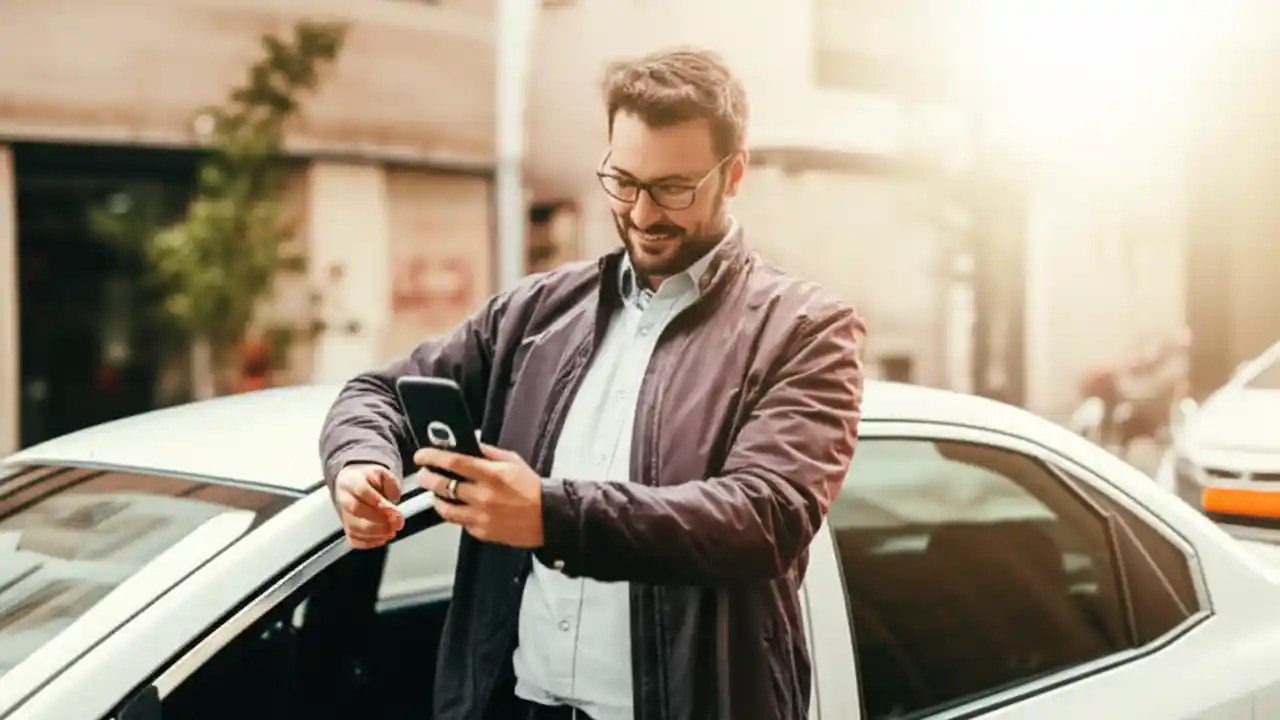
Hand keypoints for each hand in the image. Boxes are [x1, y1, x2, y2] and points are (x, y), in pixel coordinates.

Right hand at [333, 463, 404, 548]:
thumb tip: (393, 499)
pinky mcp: (345, 528)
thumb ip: (391, 484)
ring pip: (354, 527)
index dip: (380, 504)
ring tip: (391, 532)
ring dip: (375, 533)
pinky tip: (382, 538)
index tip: (396, 513)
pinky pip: (353, 539)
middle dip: (378, 520)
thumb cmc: (370, 480)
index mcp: (352, 480)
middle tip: (396, 524)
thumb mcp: (384, 473)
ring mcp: (343, 515)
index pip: (363, 491)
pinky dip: (369, 542)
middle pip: (356, 510)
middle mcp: (343, 497)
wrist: (353, 484)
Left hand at [415, 443, 543, 547]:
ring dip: (436, 498)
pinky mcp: (481, 532)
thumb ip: (489, 452)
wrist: (548, 518)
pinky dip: (455, 513)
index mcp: (492, 475)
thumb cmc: (531, 487)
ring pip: (445, 508)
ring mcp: (480, 516)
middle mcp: (483, 496)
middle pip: (443, 485)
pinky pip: (459, 522)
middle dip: (427, 477)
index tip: (421, 455)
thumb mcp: (513, 461)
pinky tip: (457, 506)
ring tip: (436, 492)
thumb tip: (469, 444)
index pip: (454, 462)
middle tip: (424, 473)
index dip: (433, 457)